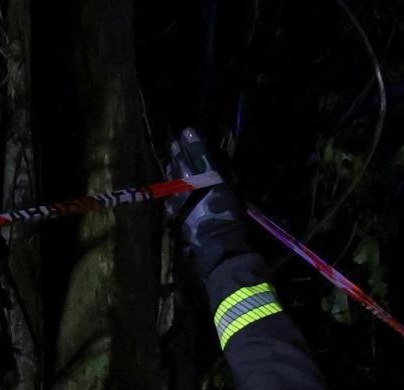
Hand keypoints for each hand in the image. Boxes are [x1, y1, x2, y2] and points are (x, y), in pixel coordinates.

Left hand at [164, 127, 246, 254]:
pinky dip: (169, 188)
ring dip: (171, 167)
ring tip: (170, 161)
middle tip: (175, 144)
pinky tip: (169, 186)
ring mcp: (178, 197)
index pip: (198, 153)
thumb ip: (224, 177)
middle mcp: (190, 183)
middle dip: (177, 151)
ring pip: (171, 177)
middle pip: (180, 162)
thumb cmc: (232, 219)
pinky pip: (169, 195)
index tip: (187, 131)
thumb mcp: (234, 193)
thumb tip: (216, 167)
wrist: (218, 245)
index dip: (192, 141)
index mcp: (208, 176)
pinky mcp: (173, 211)